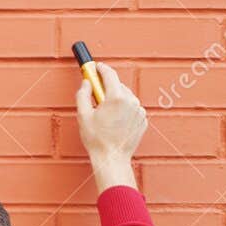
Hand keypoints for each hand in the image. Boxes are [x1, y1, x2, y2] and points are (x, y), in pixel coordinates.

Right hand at [76, 62, 145, 190]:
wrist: (112, 158)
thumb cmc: (96, 139)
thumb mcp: (83, 116)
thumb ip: (83, 95)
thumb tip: (86, 82)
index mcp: (116, 97)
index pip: (109, 74)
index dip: (101, 68)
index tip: (95, 67)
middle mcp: (131, 100)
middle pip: (118, 86)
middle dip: (107, 89)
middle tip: (96, 99)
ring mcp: (139, 110)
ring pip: (126, 98)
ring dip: (116, 101)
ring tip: (106, 117)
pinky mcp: (143, 119)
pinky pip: (132, 109)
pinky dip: (124, 112)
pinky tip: (115, 124)